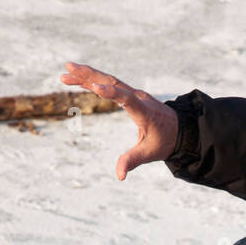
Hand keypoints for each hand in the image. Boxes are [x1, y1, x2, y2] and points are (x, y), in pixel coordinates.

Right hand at [60, 61, 179, 179]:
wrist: (179, 128)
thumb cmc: (165, 141)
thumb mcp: (150, 153)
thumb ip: (133, 161)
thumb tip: (120, 176)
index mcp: (145, 112)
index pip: (127, 100)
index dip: (112, 93)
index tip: (96, 87)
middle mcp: (139, 98)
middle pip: (113, 83)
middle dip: (90, 76)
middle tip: (69, 69)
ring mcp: (134, 94)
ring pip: (109, 80)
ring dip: (88, 74)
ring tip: (66, 70)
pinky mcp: (129, 93)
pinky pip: (110, 84)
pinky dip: (94, 80)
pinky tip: (78, 78)